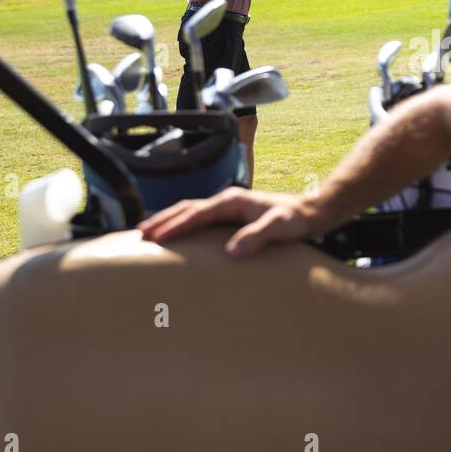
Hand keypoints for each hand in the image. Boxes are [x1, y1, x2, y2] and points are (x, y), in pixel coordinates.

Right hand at [137, 187, 317, 257]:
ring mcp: (227, 206)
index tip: (156, 238)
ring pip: (190, 210)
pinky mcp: (230, 215)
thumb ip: (256, 237)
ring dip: (169, 220)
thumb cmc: (295, 220)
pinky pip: (199, 217)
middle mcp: (227, 200)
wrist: (310, 212)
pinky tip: (176, 234)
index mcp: (232, 201)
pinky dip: (182, 222)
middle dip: (162, 220)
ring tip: (148, 233)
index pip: (196, 213)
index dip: (175, 225)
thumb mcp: (279, 228)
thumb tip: (230, 251)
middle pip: (186, 207)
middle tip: (140, 235)